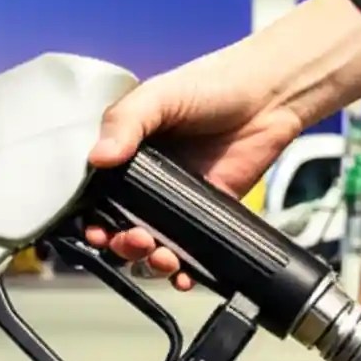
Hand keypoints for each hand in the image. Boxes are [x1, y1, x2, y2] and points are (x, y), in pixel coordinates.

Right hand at [83, 0, 360, 288]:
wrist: (269, 96)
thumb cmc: (211, 85)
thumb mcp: (158, 96)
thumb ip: (125, 123)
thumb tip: (97, 158)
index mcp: (126, 154)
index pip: (96, 196)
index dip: (91, 219)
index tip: (95, 230)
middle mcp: (146, 182)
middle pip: (120, 228)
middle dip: (122, 245)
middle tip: (135, 240)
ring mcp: (177, 202)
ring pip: (152, 246)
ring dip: (151, 262)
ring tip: (162, 257)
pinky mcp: (209, 215)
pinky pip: (191, 252)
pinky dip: (184, 271)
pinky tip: (183, 275)